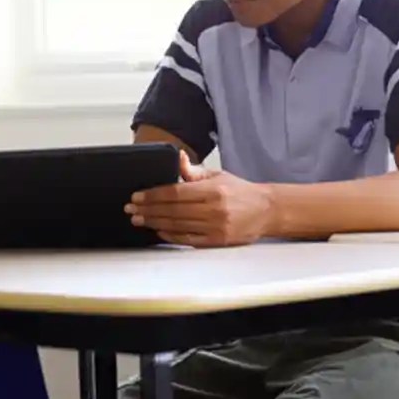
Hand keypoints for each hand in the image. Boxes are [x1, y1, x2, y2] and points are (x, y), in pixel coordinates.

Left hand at [125, 154, 273, 246]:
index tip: (137, 196)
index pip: (175, 192)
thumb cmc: (240, 191)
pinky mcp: (217, 242)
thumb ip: (193, 170)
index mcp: (213, 190)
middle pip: (172, 211)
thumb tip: (176, 156)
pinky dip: (171, 236)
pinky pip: (188, 240)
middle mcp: (214, 209)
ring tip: (139, 220)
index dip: (153, 195)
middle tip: (131, 209)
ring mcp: (215, 227)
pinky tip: (158, 230)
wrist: (266, 210)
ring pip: (177, 226)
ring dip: (154, 223)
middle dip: (148, 210)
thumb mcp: (217, 175)